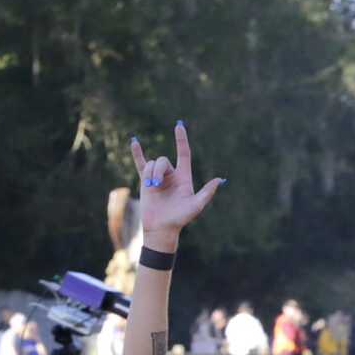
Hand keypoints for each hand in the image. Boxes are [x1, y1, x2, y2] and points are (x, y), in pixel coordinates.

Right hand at [129, 122, 224, 239]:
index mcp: (183, 177)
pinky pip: (141, 164)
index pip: (184, 154)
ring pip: (151, 165)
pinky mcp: (146, 183)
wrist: (162, 228)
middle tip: (155, 185)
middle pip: (162, 161)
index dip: (181, 140)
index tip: (179, 126)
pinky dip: (137, 153)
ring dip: (150, 174)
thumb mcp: (195, 206)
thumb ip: (206, 193)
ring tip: (150, 188)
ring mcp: (158, 178)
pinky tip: (134, 142)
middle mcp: (171, 175)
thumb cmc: (180, 219)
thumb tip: (220, 180)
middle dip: (157, 170)